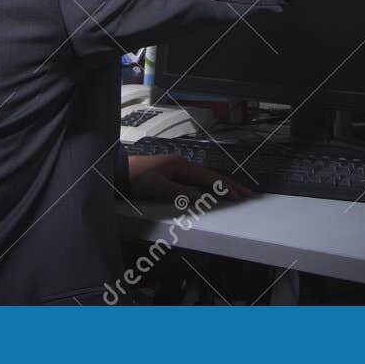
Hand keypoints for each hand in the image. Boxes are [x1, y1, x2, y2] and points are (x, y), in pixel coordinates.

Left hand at [127, 154, 251, 203]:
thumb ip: (179, 192)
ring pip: (204, 178)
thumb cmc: (135, 177)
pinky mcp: (171, 175)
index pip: (209, 177)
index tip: (239, 195)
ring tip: (235, 192)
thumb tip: (199, 198)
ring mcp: (177, 169)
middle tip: (246, 192)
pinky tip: (212, 191)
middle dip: (229, 184)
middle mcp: (182, 165)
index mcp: (181, 165)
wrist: (118, 172)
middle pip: (210, 176)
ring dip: (220, 186)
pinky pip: (196, 181)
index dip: (225, 187)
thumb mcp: (157, 186)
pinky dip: (208, 186)